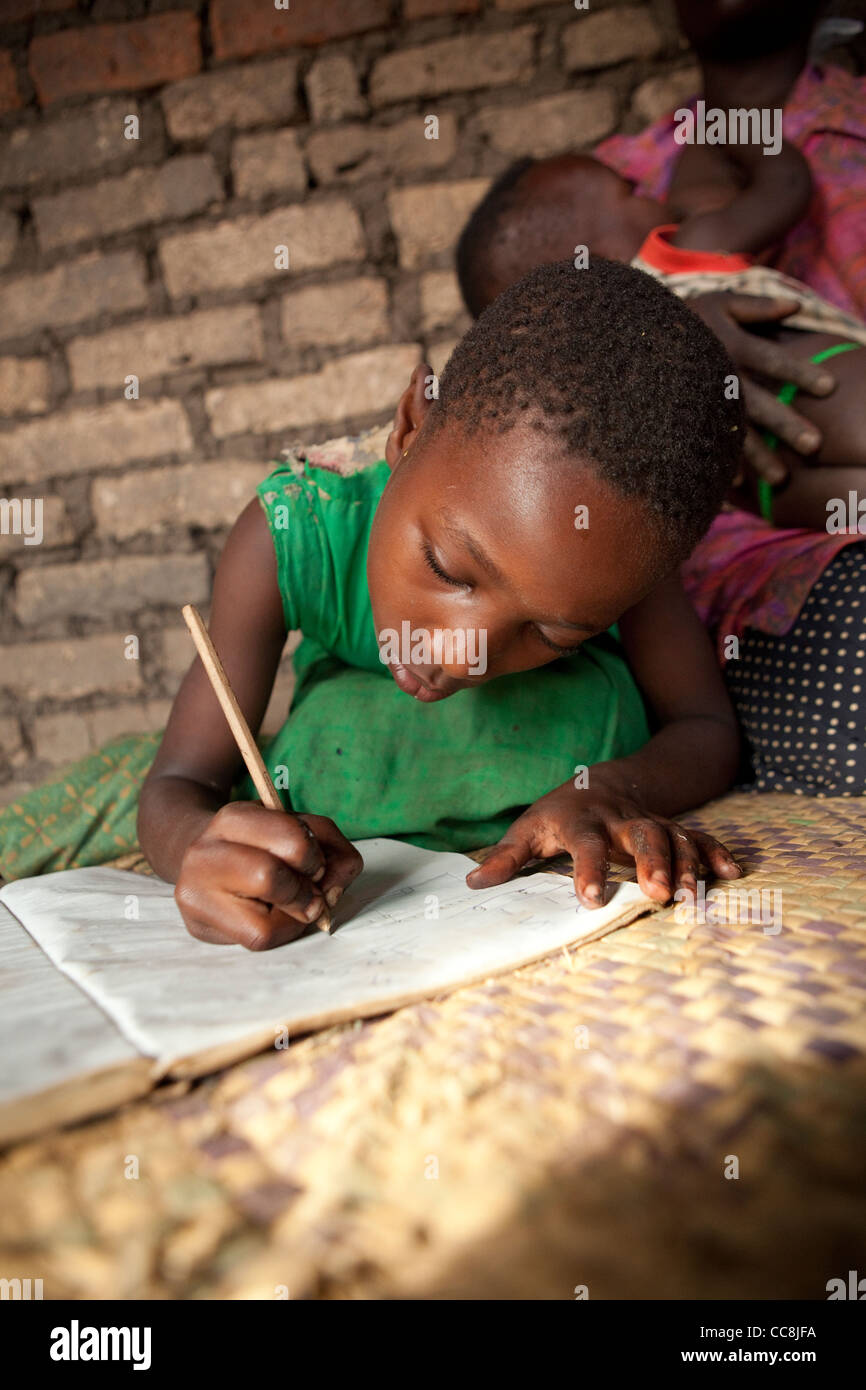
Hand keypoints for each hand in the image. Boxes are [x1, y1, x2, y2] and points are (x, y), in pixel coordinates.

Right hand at [175, 803, 362, 948]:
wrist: (204, 861)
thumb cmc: (258, 846)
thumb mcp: (296, 829)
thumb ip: (330, 847)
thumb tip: (333, 889)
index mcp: (234, 817)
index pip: (293, 841)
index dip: (314, 858)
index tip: (313, 865)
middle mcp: (206, 852)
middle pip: (271, 877)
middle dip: (304, 891)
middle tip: (307, 890)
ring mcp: (194, 891)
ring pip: (264, 925)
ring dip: (293, 917)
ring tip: (288, 904)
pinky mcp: (197, 925)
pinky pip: (257, 940)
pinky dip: (279, 932)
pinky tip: (269, 916)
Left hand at [465, 781, 741, 907]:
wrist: (602, 780)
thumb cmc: (558, 814)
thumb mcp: (528, 828)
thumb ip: (506, 857)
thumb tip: (473, 882)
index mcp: (582, 821)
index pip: (585, 844)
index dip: (588, 869)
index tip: (589, 898)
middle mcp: (620, 819)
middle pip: (641, 834)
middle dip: (652, 862)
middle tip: (658, 894)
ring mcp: (650, 820)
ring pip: (674, 835)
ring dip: (685, 863)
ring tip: (690, 895)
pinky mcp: (672, 826)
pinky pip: (698, 836)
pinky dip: (714, 852)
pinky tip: (730, 873)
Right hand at [688, 291, 834, 483]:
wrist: (631, 338)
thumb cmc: (684, 317)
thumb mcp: (719, 302)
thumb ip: (757, 306)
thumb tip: (797, 306)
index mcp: (731, 345)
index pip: (774, 360)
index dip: (801, 372)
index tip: (831, 388)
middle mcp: (718, 376)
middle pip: (758, 404)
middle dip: (786, 424)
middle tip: (815, 445)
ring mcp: (699, 401)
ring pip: (734, 432)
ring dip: (759, 457)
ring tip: (781, 478)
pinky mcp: (682, 418)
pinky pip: (703, 443)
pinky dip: (720, 464)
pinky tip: (739, 482)